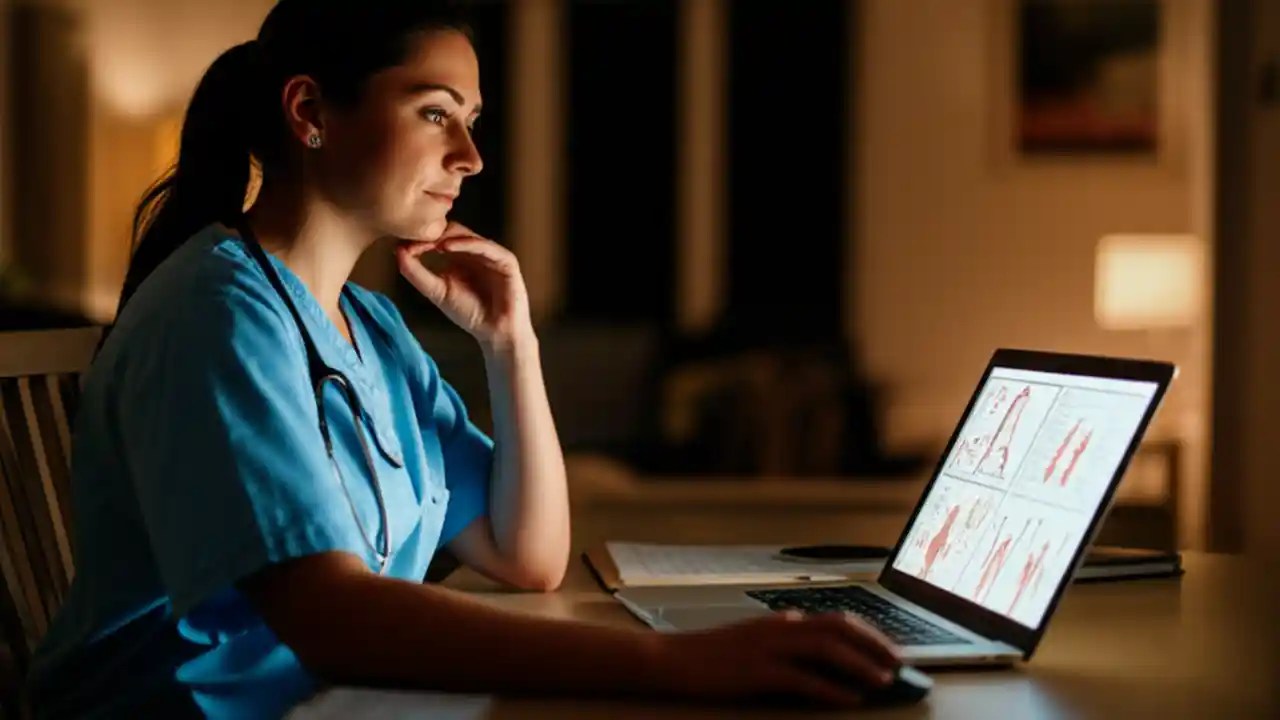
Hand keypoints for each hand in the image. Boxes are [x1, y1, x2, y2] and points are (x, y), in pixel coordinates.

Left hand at [396, 221, 532, 348]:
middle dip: (432, 234)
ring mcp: (491, 254)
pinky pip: (485, 246)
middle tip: (412, 240)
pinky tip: (447, 247)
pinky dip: (466, 244)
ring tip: (427, 242)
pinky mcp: (506, 260)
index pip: (439, 237)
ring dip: (446, 236)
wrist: (496, 333)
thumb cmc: (470, 314)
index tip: (401, 244)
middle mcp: (476, 251)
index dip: (421, 238)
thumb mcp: (437, 292)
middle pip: (452, 230)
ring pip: (467, 234)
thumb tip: (397, 252)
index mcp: (461, 256)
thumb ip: (417, 274)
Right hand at [660, 610, 901, 708]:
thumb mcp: (753, 643)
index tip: (891, 650)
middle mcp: (779, 628)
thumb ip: (785, 644)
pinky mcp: (757, 671)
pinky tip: (849, 701)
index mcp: (781, 621)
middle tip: (899, 664)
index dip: (869, 634)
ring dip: (860, 665)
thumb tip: (819, 654)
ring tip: (884, 681)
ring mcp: (768, 648)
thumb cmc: (710, 656)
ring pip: (826, 649)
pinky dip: (830, 689)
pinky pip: (803, 679)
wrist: (671, 659)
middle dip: (874, 644)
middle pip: (838, 628)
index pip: (835, 620)